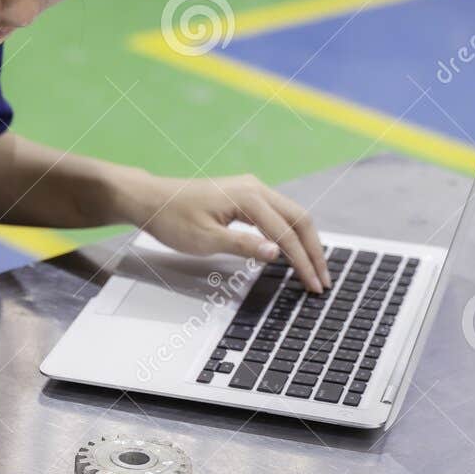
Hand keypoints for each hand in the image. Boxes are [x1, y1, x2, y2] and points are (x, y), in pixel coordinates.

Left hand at [120, 172, 330, 291]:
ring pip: (291, 215)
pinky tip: (294, 251)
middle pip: (299, 219)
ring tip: (314, 270)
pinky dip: (291, 234)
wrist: (151, 200)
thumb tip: (277, 252)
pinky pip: (277, 214)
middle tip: (323, 280)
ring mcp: (251, 190)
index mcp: (248, 197)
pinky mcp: (245, 196)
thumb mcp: (205, 240)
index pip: (286, 233)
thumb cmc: (173, 219)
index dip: (303, 262)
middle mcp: (255, 188)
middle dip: (314, 251)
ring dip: (305, 242)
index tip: (313, 285)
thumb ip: (243, 245)